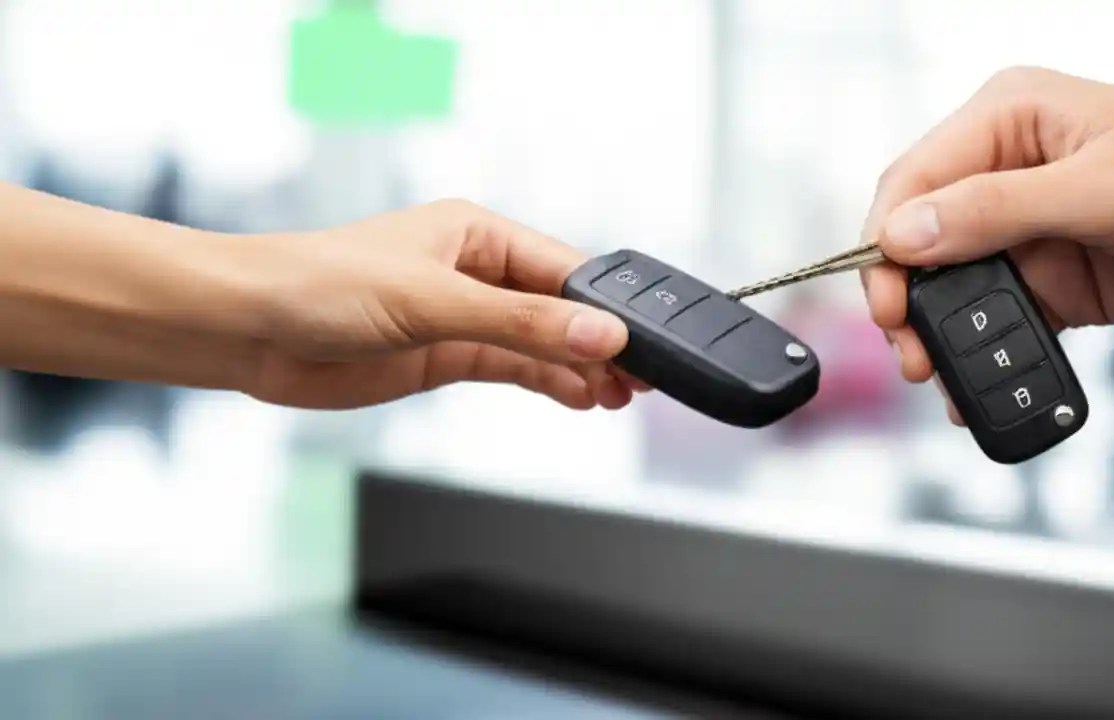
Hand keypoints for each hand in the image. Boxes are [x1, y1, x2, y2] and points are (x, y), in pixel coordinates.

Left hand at [239, 199, 641, 409]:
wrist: (248, 330)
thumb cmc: (319, 285)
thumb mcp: (432, 302)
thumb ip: (520, 324)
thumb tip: (598, 336)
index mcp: (475, 232)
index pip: (563, 269)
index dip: (605, 310)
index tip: (643, 343)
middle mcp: (474, 270)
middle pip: (558, 309)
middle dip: (599, 343)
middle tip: (643, 379)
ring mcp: (460, 316)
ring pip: (539, 343)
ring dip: (578, 368)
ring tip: (620, 397)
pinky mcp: (442, 356)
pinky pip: (510, 368)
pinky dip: (546, 383)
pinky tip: (578, 398)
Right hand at [860, 67, 1113, 423]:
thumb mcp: (1101, 189)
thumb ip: (995, 211)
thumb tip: (905, 234)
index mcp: (1010, 118)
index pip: (915, 177)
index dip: (887, 241)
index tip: (889, 299)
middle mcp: (1007, 169)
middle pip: (920, 235)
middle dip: (905, 294)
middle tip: (908, 348)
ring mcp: (1027, 227)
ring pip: (950, 283)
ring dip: (937, 329)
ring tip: (935, 372)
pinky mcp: (1051, 279)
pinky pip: (994, 317)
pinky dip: (978, 351)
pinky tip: (972, 381)